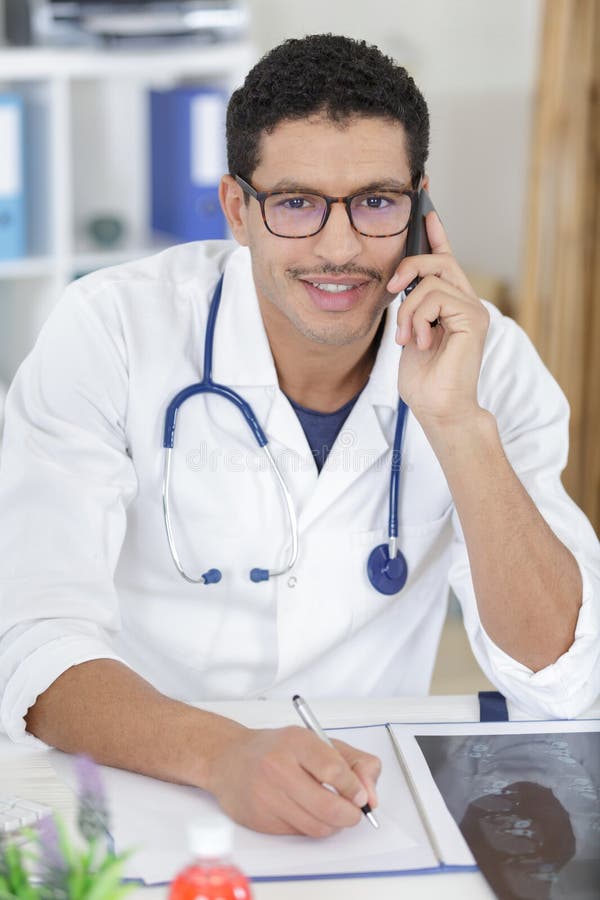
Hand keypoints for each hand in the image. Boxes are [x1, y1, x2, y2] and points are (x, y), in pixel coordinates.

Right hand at [204, 724, 380, 835]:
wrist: (229, 758)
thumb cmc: (278, 749)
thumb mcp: (318, 741)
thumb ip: (354, 763)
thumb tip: (371, 796)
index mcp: (296, 741)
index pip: (333, 769)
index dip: (354, 788)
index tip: (361, 796)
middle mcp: (278, 768)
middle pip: (328, 806)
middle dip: (350, 815)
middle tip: (354, 812)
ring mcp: (266, 795)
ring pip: (317, 826)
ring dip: (332, 824)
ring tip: (330, 810)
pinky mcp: (260, 819)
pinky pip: (299, 833)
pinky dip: (310, 826)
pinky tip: (304, 810)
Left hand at [387, 211, 489, 430]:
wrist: (438, 409)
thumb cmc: (424, 380)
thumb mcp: (409, 333)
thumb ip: (411, 306)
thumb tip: (399, 283)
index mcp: (451, 304)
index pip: (445, 259)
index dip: (435, 233)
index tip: (425, 209)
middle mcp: (467, 302)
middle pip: (439, 259)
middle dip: (409, 265)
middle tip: (392, 289)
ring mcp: (472, 309)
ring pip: (431, 280)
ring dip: (408, 309)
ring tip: (408, 338)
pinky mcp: (472, 318)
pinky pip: (435, 296)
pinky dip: (418, 317)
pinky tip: (421, 341)